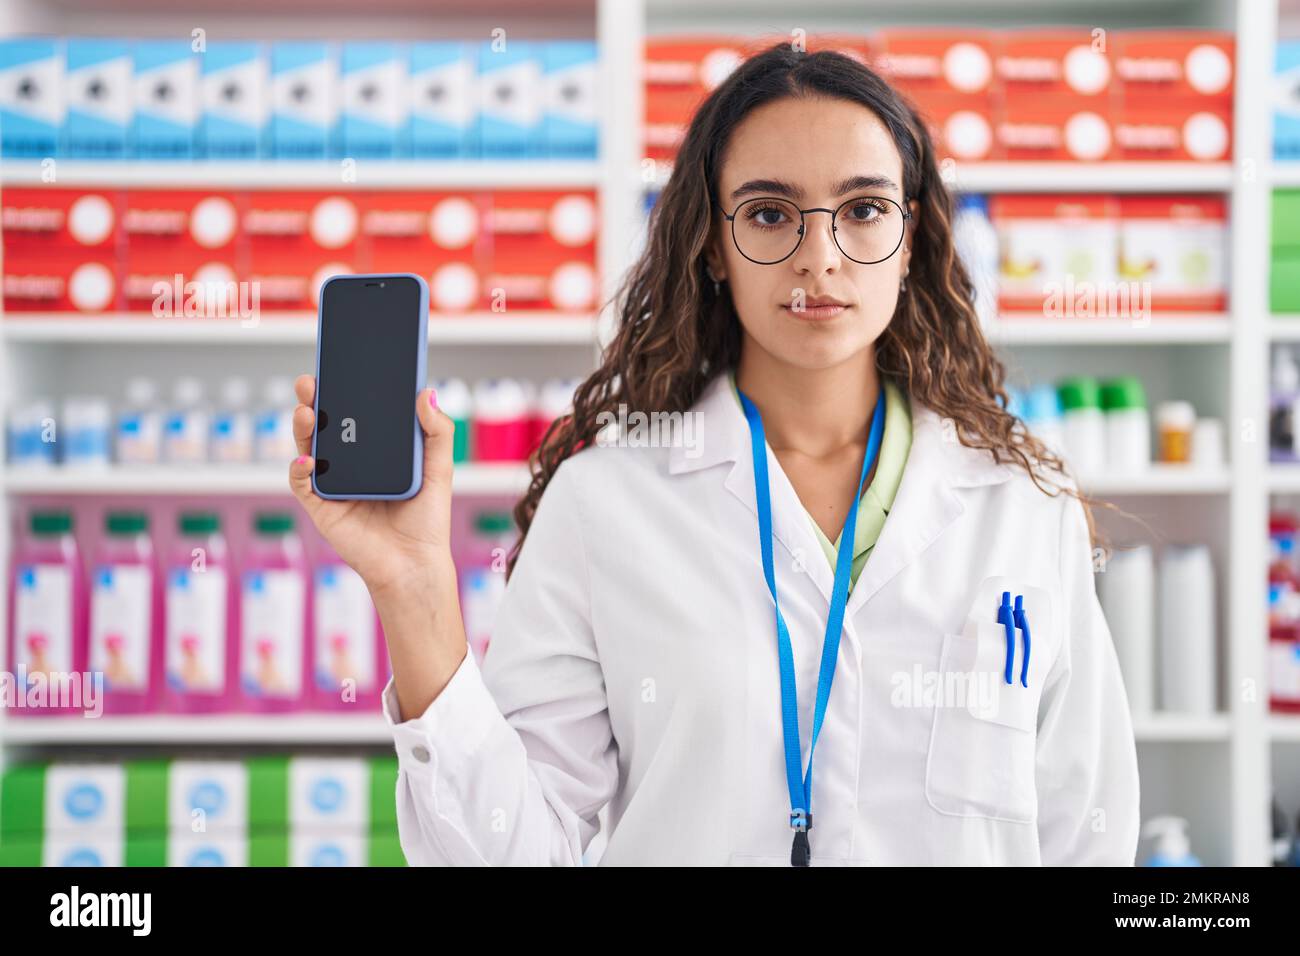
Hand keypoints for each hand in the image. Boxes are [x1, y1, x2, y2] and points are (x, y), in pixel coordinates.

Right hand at [287, 374, 456, 595]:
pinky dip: (300, 468)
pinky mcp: (321, 506)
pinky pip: (302, 482)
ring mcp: (333, 482)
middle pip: (326, 422)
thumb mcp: (439, 470)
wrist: (414, 565)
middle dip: (314, 398)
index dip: (345, 387)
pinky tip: (308, 459)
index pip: (356, 411)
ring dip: (302, 426)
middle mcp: (351, 461)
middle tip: (311, 381)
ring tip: (307, 411)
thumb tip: (426, 392)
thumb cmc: (427, 519)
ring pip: (308, 445)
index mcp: (376, 449)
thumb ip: (437, 432)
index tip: (340, 363)